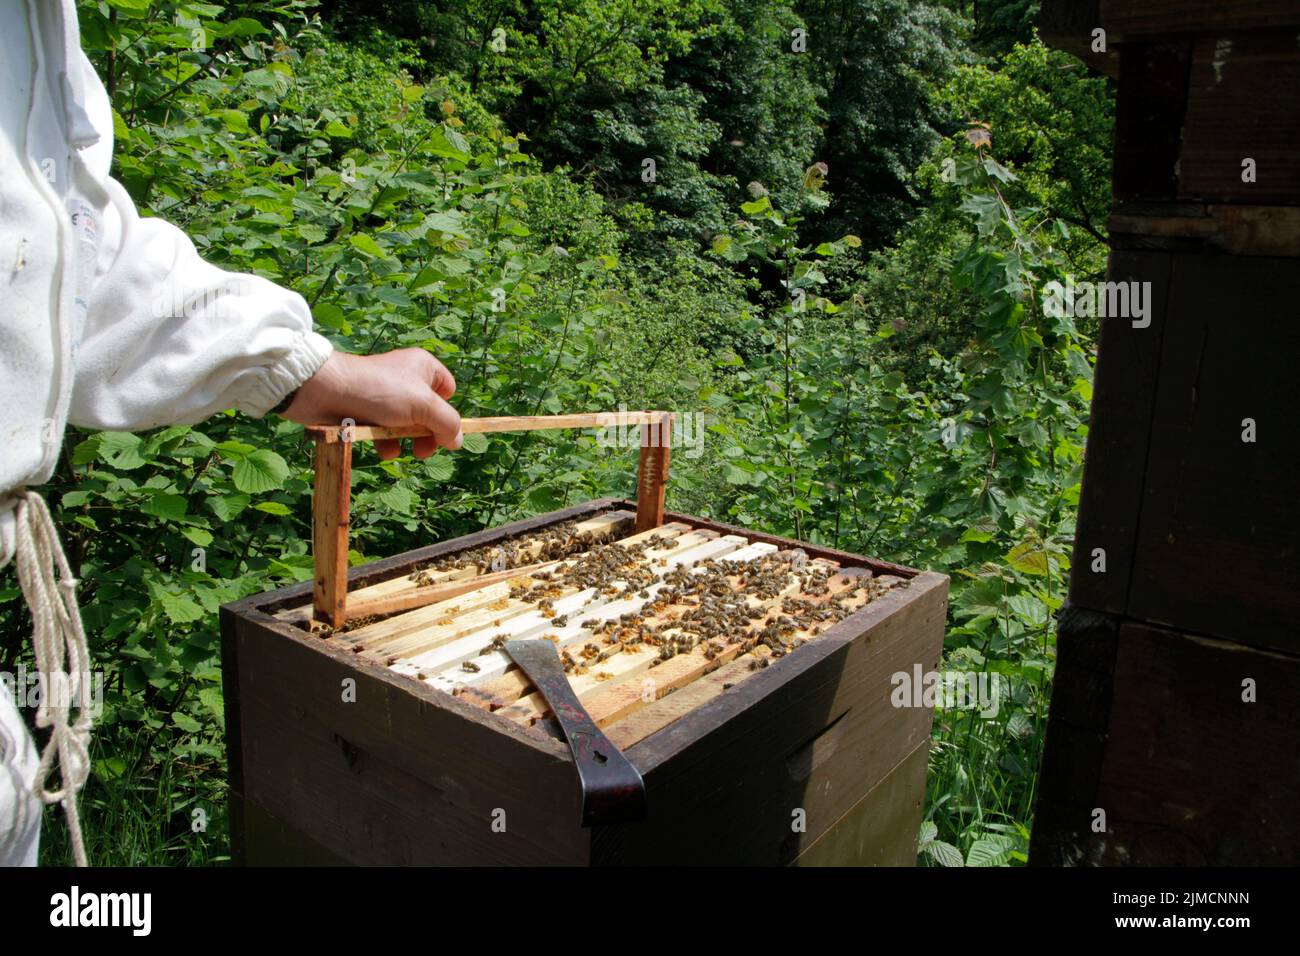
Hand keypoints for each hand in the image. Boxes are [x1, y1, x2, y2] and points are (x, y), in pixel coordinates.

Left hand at [279, 349, 461, 459]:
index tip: (442, 429)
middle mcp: (405, 378)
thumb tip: (457, 441)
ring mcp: (385, 395)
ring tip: (395, 447)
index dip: (447, 411)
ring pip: (407, 425)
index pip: (448, 390)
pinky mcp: (367, 410)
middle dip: (426, 434)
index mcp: (423, 367)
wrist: (325, 391)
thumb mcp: (423, 407)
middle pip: (429, 412)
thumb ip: (447, 424)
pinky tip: (379, 447)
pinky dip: (385, 442)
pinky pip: (385, 431)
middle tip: (422, 449)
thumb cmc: (379, 391)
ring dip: (404, 441)